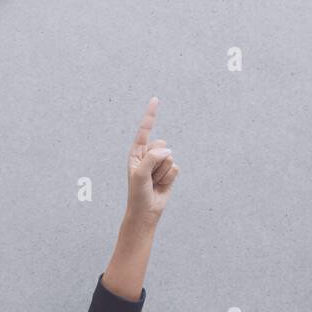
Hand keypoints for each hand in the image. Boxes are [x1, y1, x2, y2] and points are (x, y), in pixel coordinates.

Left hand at [126, 97, 178, 225]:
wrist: (146, 211)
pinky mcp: (169, 172)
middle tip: (149, 176)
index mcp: (136, 152)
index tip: (155, 99)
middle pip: (161, 144)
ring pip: (169, 157)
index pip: (144, 130)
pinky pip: (175, 168)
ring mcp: (159, 163)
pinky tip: (161, 185)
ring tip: (153, 182)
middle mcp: (148, 155)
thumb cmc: (138, 193)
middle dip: (156, 161)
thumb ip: (152, 158)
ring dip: (162, 172)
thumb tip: (168, 150)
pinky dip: (169, 178)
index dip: (151, 115)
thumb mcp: (139, 174)